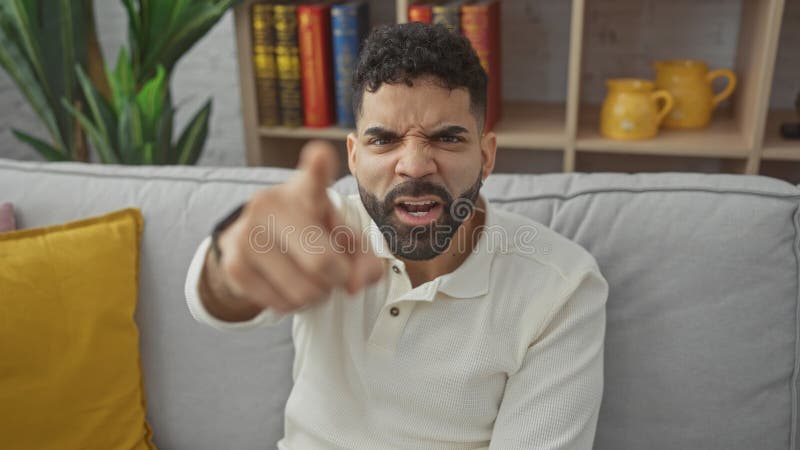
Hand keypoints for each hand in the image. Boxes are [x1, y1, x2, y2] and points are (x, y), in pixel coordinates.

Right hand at [208, 140, 383, 315]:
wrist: (255, 243)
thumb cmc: (311, 235)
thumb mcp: (342, 238)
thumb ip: (363, 259)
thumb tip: (356, 283)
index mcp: (306, 190)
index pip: (314, 177)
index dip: (318, 167)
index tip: (320, 154)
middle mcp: (271, 204)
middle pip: (322, 261)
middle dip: (338, 279)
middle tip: (335, 274)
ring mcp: (248, 233)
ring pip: (304, 290)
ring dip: (318, 295)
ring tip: (310, 279)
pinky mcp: (234, 263)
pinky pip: (283, 304)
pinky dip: (295, 304)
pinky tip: (288, 286)